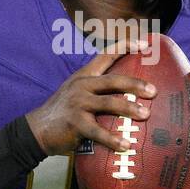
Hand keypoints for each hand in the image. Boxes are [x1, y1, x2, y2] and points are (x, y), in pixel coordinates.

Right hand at [25, 40, 155, 155]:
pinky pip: (98, 131)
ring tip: (146, 115)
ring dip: (130, 109)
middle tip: (153, 91)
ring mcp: (78, 104)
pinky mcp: (75, 123)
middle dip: (135, 84)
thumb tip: (128, 96)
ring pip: (109, 103)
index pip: (106, 55)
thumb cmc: (63, 113)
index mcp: (84, 76)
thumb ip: (96, 90)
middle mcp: (82, 86)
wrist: (36, 130)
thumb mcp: (76, 93)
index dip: (125, 47)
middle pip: (113, 80)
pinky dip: (113, 139)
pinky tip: (126, 145)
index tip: (144, 43)